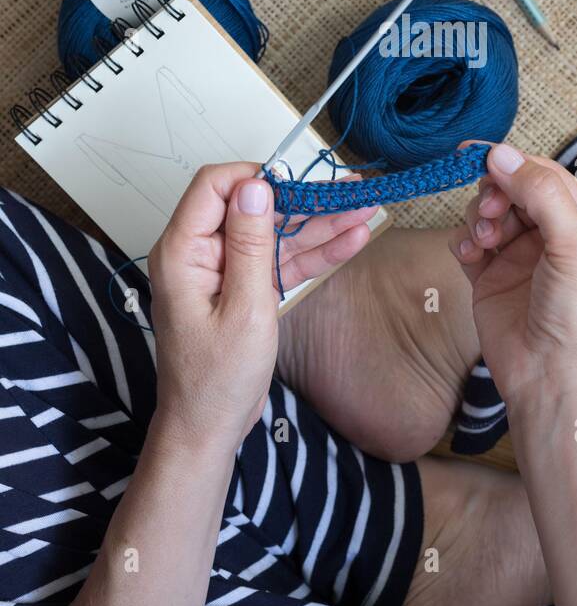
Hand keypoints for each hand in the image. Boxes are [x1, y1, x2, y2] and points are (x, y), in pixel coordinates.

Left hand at [148, 162, 376, 454]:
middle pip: (255, 207)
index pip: (215, 186)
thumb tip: (257, 186)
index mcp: (183, 252)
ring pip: (275, 233)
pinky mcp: (243, 288)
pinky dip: (313, 252)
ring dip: (319, 224)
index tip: (302, 179)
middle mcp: (200, 254)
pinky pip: (280, 260)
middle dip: (304, 199)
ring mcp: (223, 271)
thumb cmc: (216, 381)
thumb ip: (251, 244)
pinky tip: (351, 239)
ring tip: (365, 209)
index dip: (259, 176)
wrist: (209, 429)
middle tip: (352, 192)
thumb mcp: (244, 309)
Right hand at [449, 143, 576, 412]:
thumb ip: (540, 193)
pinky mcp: (490, 279)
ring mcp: (520, 257)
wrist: (552, 379)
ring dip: (479, 218)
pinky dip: (464, 242)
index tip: (478, 155)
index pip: (546, 175)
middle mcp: (553, 236)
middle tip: (491, 211)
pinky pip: (469, 243)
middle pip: (513, 190)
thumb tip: (499, 152)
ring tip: (484, 242)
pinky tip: (470, 255)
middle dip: (496, 193)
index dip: (514, 163)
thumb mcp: (573, 244)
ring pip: (488, 213)